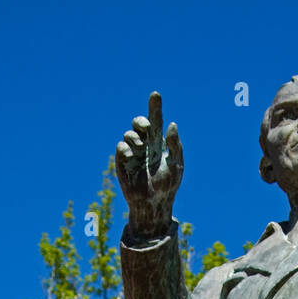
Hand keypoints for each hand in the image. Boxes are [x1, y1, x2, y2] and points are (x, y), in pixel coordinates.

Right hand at [115, 91, 183, 239]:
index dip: (155, 108)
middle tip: (147, 128)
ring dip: (136, 137)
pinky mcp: (122, 161)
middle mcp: (145, 145)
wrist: (153, 204)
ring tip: (142, 149)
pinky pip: (121, 146)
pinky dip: (127, 149)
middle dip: (141, 121)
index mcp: (158, 144)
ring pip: (129, 134)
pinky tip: (133, 157)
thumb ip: (175, 145)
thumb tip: (172, 124)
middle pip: (139, 123)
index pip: (156, 122)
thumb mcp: (176, 165)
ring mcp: (133, 153)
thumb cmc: (168, 186)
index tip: (155, 94)